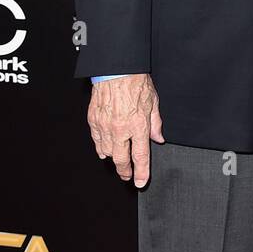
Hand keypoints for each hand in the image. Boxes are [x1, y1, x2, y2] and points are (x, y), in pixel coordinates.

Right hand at [88, 73, 163, 187]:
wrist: (116, 69)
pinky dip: (101, 147)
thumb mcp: (153, 103)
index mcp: (138, 125)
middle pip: (121, 159)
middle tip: (128, 176)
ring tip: (118, 162)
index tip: (140, 182)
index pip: (140, 156)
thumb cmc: (136, 83)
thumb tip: (159, 138)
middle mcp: (121, 129)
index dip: (141, 172)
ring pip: (107, 152)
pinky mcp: (94, 120)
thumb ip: (155, 124)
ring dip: (113, 159)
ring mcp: (105, 125)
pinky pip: (97, 140)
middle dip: (125, 171)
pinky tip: (104, 150)